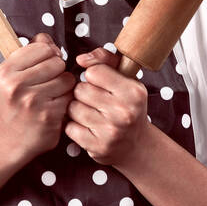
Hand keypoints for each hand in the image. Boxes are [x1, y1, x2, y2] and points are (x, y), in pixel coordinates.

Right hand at [0, 31, 75, 163]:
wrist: (9, 140)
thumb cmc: (14, 103)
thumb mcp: (11, 75)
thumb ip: (29, 52)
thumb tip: (47, 38)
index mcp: (5, 71)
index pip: (42, 46)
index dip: (47, 55)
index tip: (41, 66)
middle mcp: (16, 86)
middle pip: (57, 61)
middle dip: (57, 71)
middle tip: (45, 84)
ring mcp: (33, 102)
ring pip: (67, 79)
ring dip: (64, 87)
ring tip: (50, 96)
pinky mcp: (49, 117)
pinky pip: (71, 97)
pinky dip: (66, 101)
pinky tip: (54, 108)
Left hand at [65, 46, 149, 166]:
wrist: (136, 145)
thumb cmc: (128, 106)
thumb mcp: (126, 79)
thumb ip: (105, 60)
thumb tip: (81, 59)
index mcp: (133, 91)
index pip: (93, 72)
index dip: (93, 77)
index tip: (101, 85)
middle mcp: (123, 111)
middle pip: (81, 90)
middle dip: (84, 94)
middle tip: (95, 101)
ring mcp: (110, 131)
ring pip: (73, 108)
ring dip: (77, 110)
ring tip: (91, 114)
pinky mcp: (97, 147)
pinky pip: (70, 128)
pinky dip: (75, 127)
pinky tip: (87, 127)